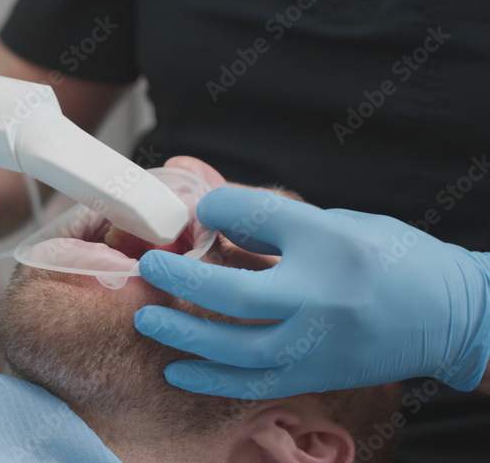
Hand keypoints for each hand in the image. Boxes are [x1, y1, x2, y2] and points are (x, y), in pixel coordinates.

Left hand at [134, 186, 489, 397]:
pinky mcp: (315, 376)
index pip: (261, 220)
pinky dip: (212, 380)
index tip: (197, 210)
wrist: (448, 314)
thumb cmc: (389, 260)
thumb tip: (211, 216)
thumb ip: (272, 220)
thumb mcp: (335, 222)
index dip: (221, 210)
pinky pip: (255, 385)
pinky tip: (177, 372)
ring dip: (186, 337)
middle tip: (147, 269)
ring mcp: (318, 346)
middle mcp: (322, 302)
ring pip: (239, 351)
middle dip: (182, 283)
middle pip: (237, 297)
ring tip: (147, 321)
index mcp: (331, 251)